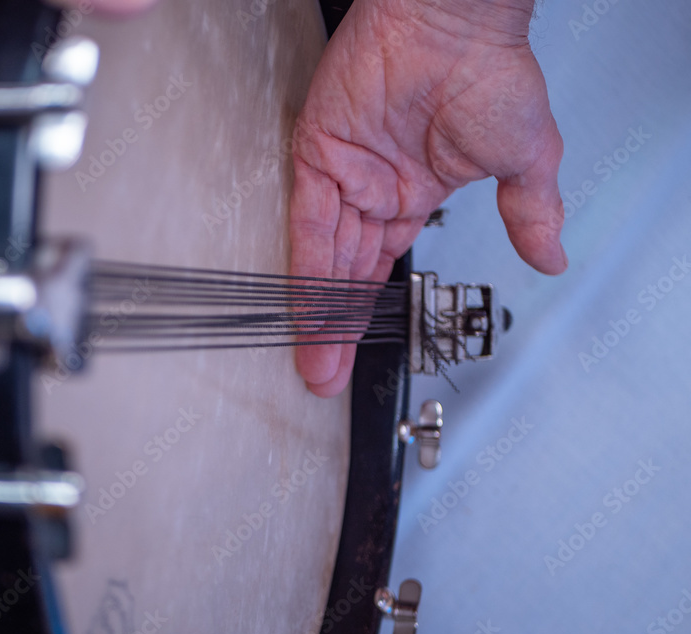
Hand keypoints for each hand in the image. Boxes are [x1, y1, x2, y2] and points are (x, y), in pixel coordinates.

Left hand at [290, 0, 565, 396]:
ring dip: (316, 312)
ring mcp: (344, 175)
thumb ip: (528, 213)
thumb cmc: (488, 70)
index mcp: (413, 195)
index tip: (358, 354)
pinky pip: (308, 223)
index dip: (367, 312)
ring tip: (316, 363)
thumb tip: (550, 257)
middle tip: (326, 377)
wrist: (455, 23)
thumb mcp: (525, 159)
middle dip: (336, 328)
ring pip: (322, 257)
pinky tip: (308, 310)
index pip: (380, 267)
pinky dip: (305, 268)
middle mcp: (373, 190)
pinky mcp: (319, 155)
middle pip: (345, 273)